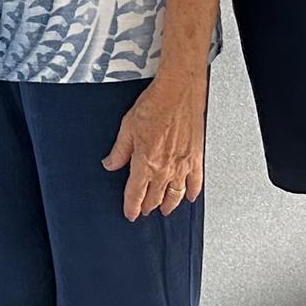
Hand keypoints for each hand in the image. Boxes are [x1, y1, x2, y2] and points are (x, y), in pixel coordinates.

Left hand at [102, 66, 206, 220]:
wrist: (178, 91)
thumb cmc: (155, 104)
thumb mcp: (127, 126)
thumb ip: (119, 150)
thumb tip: (110, 164)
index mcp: (145, 162)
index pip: (135, 193)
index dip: (131, 207)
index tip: (130, 214)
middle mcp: (165, 168)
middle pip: (155, 197)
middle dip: (148, 206)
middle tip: (144, 211)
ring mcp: (183, 165)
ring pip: (175, 195)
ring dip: (168, 205)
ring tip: (164, 210)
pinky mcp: (196, 158)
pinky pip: (195, 183)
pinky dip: (191, 193)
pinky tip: (189, 197)